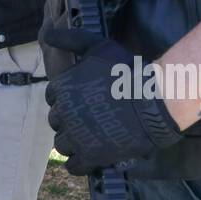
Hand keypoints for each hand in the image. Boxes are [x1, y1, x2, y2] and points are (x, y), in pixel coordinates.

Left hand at [44, 37, 181, 175]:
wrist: (154, 99)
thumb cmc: (127, 70)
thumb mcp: (98, 46)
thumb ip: (71, 39)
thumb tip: (46, 33)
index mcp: (62, 88)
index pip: (52, 97)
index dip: (67, 98)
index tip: (83, 99)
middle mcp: (64, 113)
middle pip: (56, 120)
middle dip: (70, 119)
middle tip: (90, 117)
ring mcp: (76, 136)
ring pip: (62, 143)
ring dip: (73, 141)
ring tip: (92, 136)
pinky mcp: (91, 156)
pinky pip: (75, 166)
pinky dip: (80, 163)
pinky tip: (92, 156)